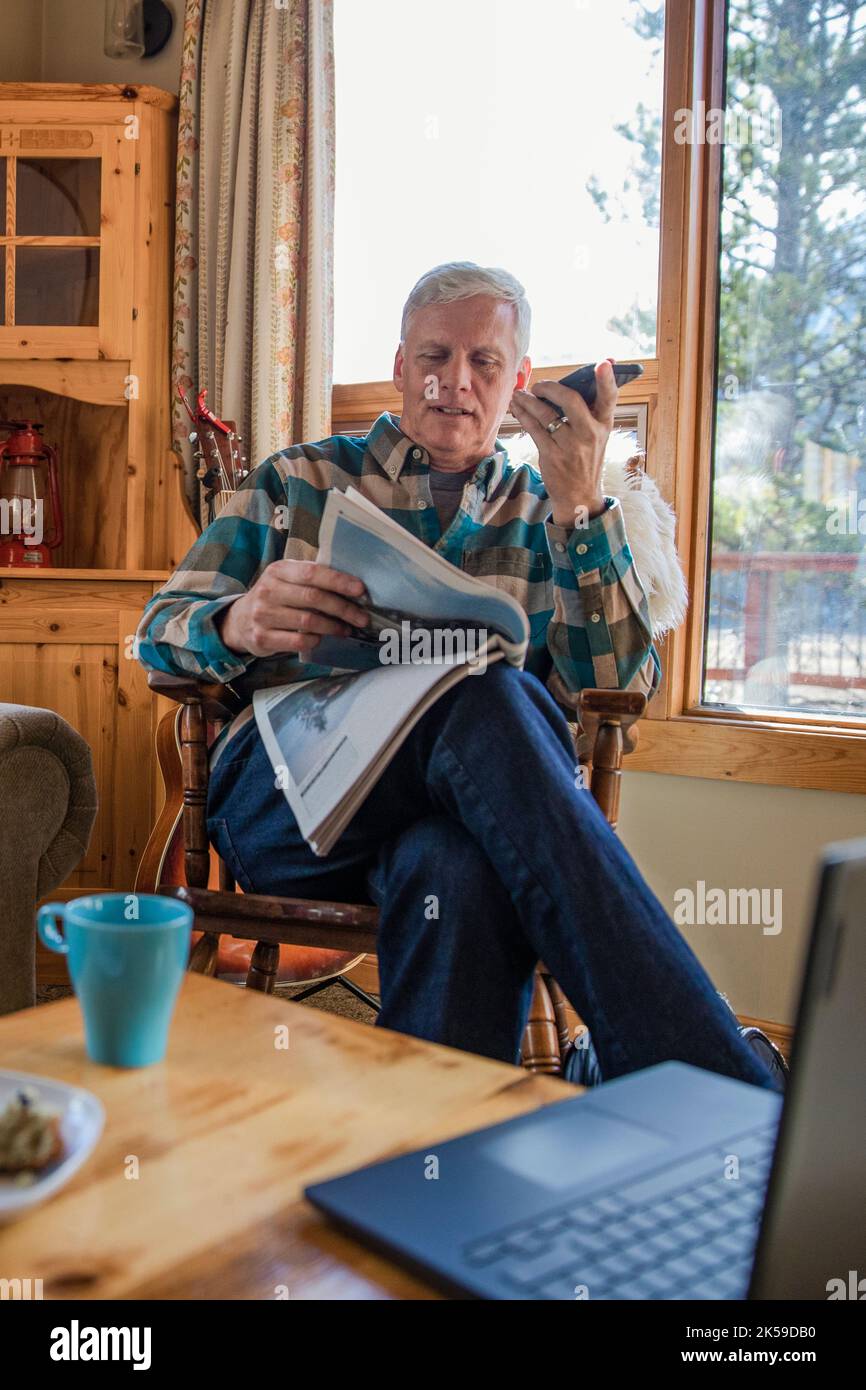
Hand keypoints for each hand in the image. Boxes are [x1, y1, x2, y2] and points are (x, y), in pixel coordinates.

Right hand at [217, 560, 368, 657]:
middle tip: (362, 618)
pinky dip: (315, 641)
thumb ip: (312, 578)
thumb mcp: (286, 580)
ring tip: (346, 629)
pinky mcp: (262, 637)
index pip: (312, 573)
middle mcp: (268, 590)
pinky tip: (321, 639)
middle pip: (313, 598)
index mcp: (278, 571)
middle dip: (343, 608)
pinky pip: (297, 641)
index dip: (339, 581)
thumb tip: (353, 586)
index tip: (361, 590)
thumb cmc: (274, 597)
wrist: (239, 620)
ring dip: (333, 627)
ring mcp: (263, 615)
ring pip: (308, 622)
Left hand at [510, 359, 617, 526]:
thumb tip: (567, 382)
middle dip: (550, 387)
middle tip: (538, 386)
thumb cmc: (585, 458)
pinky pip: (533, 428)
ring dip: (528, 400)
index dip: (607, 380)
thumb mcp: (596, 435)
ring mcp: (571, 445)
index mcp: (604, 423)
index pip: (609, 397)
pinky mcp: (552, 455)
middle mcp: (590, 433)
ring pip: (545, 413)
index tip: (603, 363)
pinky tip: (516, 408)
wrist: (579, 495)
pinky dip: (522, 414)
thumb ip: (588, 409)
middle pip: (570, 399)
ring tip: (518, 394)